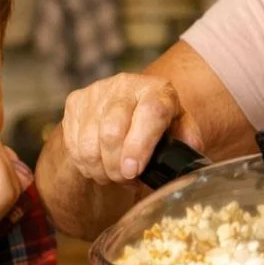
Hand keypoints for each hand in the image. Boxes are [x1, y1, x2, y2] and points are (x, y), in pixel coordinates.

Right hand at [59, 72, 203, 184]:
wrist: (131, 102)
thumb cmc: (158, 121)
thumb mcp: (179, 125)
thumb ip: (187, 137)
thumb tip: (191, 148)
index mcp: (157, 90)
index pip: (149, 113)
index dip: (139, 146)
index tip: (134, 171)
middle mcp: (125, 85)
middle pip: (111, 131)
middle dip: (116, 166)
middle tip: (124, 179)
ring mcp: (97, 92)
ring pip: (88, 142)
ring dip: (99, 169)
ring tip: (112, 175)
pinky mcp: (76, 101)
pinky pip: (73, 143)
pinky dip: (84, 163)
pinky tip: (98, 165)